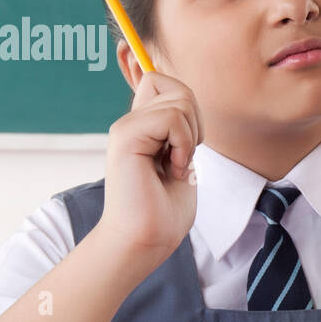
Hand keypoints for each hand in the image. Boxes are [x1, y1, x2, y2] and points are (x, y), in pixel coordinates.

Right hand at [94, 70, 203, 267]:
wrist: (146, 239)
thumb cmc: (165, 210)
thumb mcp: (181, 159)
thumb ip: (180, 130)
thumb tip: (188, 100)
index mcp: (141, 127)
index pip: (162, 81)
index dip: (187, 105)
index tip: (187, 145)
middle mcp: (130, 122)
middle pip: (176, 85)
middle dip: (195, 119)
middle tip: (184, 156)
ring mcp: (126, 128)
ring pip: (180, 99)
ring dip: (191, 136)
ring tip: (176, 166)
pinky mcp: (126, 137)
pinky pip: (172, 118)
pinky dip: (184, 144)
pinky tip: (173, 169)